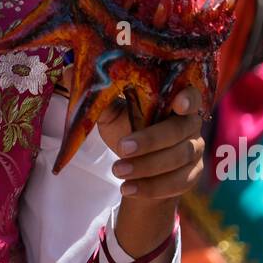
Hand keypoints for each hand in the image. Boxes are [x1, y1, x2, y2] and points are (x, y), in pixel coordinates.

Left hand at [98, 86, 204, 262]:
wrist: (138, 169)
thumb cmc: (128, 130)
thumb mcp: (112, 114)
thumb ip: (99, 96)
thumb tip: (69, 72)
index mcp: (174, 101)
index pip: (190, 94)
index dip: (187, 98)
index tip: (177, 102)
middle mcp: (190, 125)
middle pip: (179, 130)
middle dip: (151, 141)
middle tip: (121, 148)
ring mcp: (194, 151)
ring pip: (178, 159)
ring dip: (147, 167)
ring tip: (117, 171)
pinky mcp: (190, 176)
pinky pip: (177, 183)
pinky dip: (151, 188)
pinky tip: (128, 189)